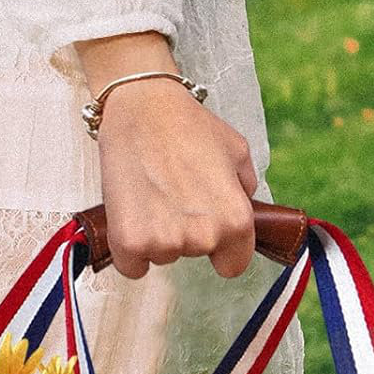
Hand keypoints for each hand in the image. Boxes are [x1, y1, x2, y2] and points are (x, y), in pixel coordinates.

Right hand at [76, 33, 257, 280]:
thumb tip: (244, 208)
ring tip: (150, 193)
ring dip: (155, 236)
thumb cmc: (188, 125)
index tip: (206, 230)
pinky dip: (129, 249)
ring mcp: (166, 242)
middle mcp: (204, 237)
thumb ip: (244, 189)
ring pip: (162, 257)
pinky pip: (132, 266)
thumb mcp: (237, 152)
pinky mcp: (130, 243)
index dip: (221, 251)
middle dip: (185, 233)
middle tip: (172, 193)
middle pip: (193, 257)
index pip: (233, 265)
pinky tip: (131, 214)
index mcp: (236, 221)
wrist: (142, 107)